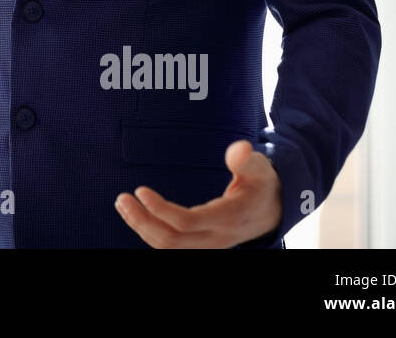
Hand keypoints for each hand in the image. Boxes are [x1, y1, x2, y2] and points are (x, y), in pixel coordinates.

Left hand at [114, 140, 281, 247]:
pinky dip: (150, 233)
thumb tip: (239, 148)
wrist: (273, 210)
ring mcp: (208, 244)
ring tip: (123, 205)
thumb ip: (246, 159)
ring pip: (169, 247)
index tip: (140, 190)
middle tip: (121, 198)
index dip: (161, 210)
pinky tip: (137, 216)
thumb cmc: (262, 184)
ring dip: (142, 228)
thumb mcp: (260, 168)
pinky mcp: (201, 244)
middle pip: (172, 241)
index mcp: (228, 218)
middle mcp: (216, 237)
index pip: (188, 223)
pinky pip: (171, 245)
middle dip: (143, 222)